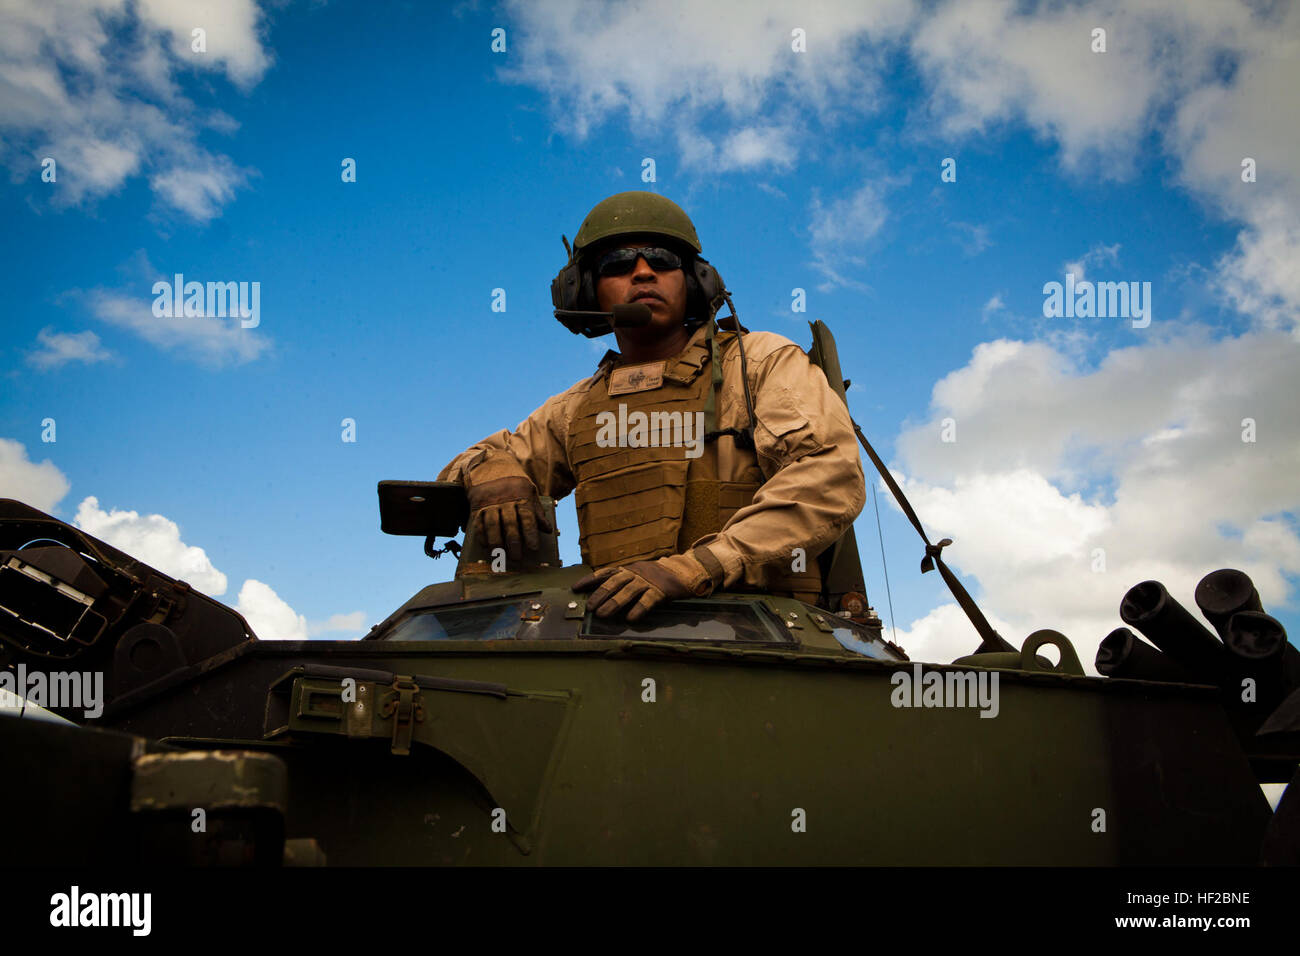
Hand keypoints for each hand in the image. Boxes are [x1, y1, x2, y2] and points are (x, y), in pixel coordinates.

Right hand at [464, 453, 551, 562]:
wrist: (491, 464)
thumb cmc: (514, 481)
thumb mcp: (529, 491)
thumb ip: (537, 511)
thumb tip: (547, 529)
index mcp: (521, 496)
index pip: (527, 518)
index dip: (531, 534)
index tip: (533, 547)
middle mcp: (505, 500)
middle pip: (510, 524)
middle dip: (514, 542)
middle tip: (517, 557)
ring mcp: (490, 502)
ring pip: (493, 524)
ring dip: (496, 541)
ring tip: (499, 553)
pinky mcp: (477, 504)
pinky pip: (478, 521)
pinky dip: (481, 534)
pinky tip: (485, 544)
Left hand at [572, 551, 722, 622]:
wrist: (683, 571)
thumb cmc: (656, 576)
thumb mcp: (637, 574)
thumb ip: (622, 582)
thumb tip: (601, 596)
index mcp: (628, 569)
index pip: (605, 573)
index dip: (590, 580)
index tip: (576, 588)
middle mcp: (635, 573)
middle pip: (614, 583)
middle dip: (600, 595)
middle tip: (590, 607)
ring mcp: (648, 581)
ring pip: (628, 591)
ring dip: (614, 603)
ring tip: (602, 615)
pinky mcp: (661, 591)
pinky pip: (648, 600)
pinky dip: (638, 609)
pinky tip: (631, 618)